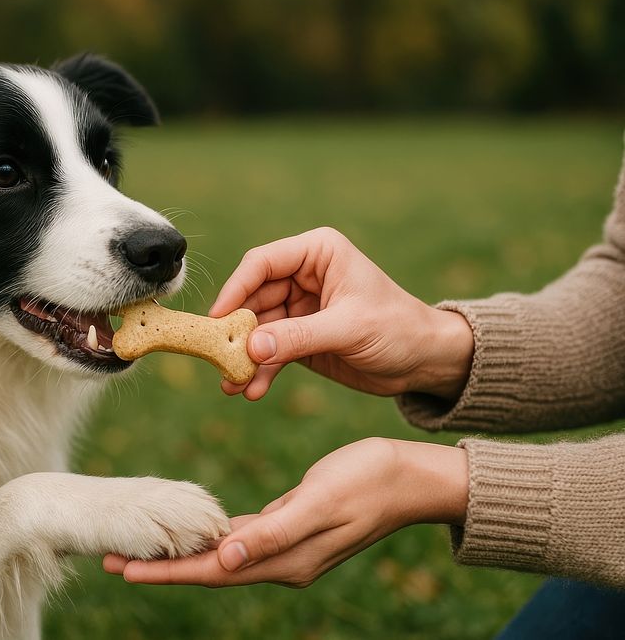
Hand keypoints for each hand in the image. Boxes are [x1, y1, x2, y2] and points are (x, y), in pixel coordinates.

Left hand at [104, 438, 467, 587]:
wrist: (414, 477)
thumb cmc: (370, 480)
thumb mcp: (321, 500)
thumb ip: (274, 532)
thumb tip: (226, 559)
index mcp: (285, 558)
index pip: (212, 571)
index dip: (166, 569)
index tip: (124, 566)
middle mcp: (283, 560)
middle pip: (209, 569)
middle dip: (162, 564)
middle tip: (114, 556)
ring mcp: (289, 547)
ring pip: (222, 555)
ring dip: (182, 551)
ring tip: (142, 544)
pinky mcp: (293, 527)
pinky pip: (242, 537)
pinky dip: (214, 535)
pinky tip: (196, 529)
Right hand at [209, 227, 473, 399]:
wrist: (426, 362)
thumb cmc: (399, 328)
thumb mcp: (349, 329)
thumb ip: (299, 337)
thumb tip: (252, 348)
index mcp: (317, 253)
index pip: (262, 263)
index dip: (235, 289)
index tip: (217, 319)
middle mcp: (302, 276)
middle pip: (252, 299)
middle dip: (237, 332)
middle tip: (218, 359)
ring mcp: (299, 308)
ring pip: (258, 330)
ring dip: (245, 357)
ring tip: (232, 384)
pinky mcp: (299, 338)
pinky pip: (270, 352)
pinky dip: (260, 372)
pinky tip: (251, 391)